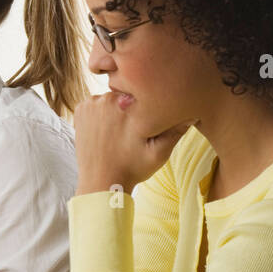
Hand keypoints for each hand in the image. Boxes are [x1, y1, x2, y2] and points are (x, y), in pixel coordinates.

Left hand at [74, 92, 193, 194]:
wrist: (100, 181)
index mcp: (127, 105)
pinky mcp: (79, 110)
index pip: (144, 90)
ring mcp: (90, 104)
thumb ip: (175, 130)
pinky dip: (101, 113)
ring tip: (119, 132)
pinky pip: (95, 104)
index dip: (149, 103)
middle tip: (135, 128)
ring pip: (110, 97)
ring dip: (115, 109)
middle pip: (126, 93)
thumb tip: (193, 112)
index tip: (149, 117)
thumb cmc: (132, 168)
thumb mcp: (160, 152)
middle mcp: (106, 99)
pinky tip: (107, 130)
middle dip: (132, 106)